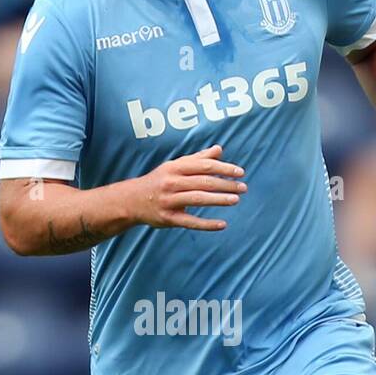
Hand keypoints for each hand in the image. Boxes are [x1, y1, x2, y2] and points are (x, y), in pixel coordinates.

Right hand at [130, 145, 246, 231]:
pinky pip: (190, 222)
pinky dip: (207, 224)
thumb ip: (198, 159)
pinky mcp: (168, 218)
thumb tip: (219, 149)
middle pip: (203, 182)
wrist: (132, 200)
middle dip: (225, 184)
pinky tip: (222, 224)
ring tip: (236, 200)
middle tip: (243, 187)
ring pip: (198, 199)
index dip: (223, 168)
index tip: (240, 172)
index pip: (204, 166)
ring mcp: (169, 201)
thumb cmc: (159, 181)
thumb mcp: (175, 166)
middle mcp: (171, 182)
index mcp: (175, 168)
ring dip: (218, 199)